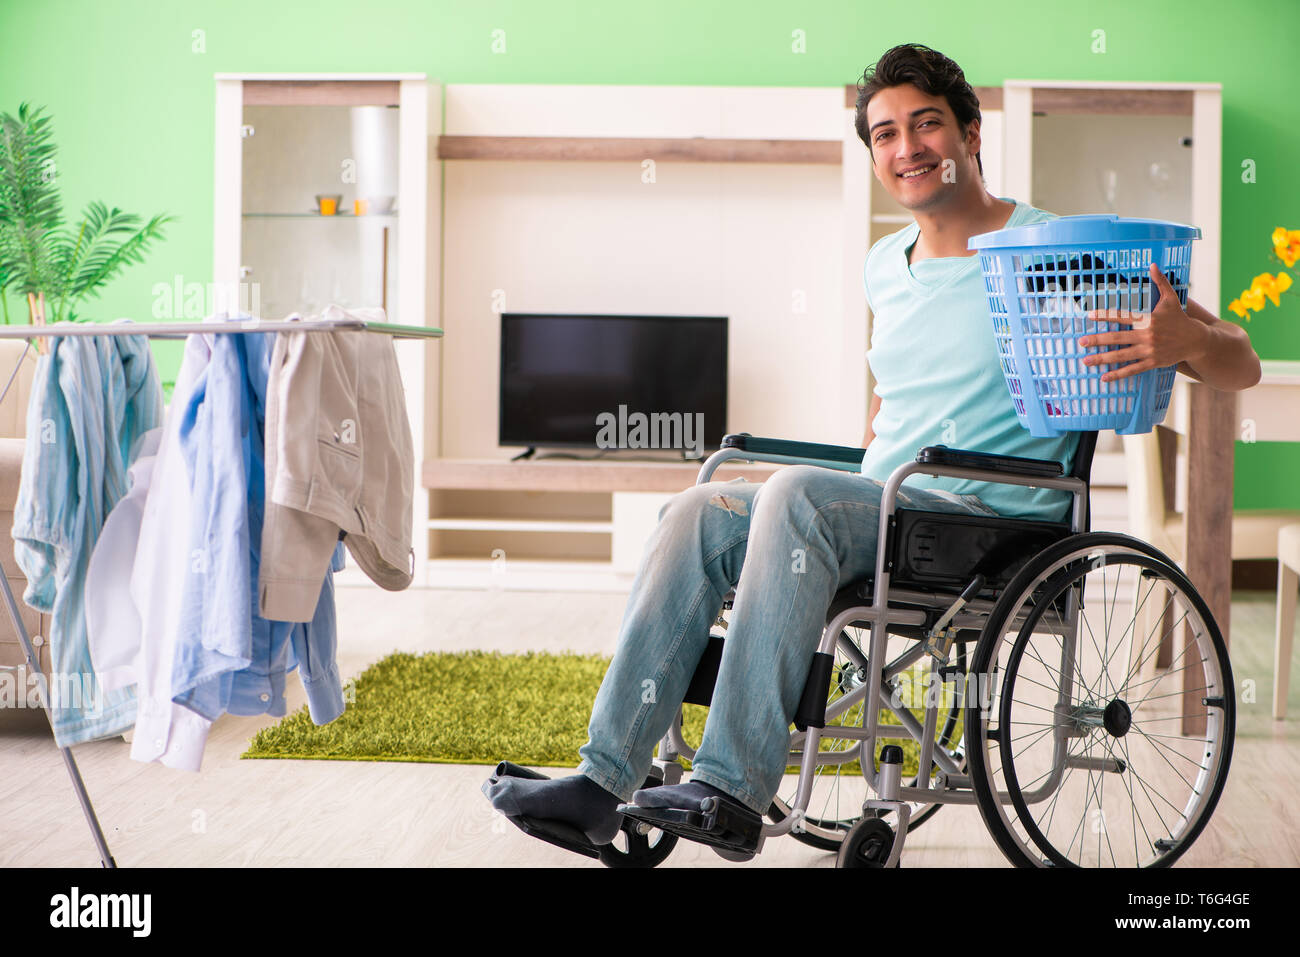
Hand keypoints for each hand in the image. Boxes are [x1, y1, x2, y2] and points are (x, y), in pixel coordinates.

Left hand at [1076, 263, 1209, 381]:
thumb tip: (1152, 264)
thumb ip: (1160, 282)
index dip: (1105, 315)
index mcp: (1148, 319)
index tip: (1090, 316)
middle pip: (1118, 338)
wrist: (1196, 340)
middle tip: (1081, 342)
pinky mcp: (1152, 362)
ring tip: (1086, 361)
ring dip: (1102, 359)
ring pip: (1122, 355)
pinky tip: (1103, 377)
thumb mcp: (1171, 298)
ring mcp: (1149, 350)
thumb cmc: (1179, 318)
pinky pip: (1132, 369)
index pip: (1123, 316)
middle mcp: (1147, 335)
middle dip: (1098, 340)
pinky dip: (1118, 374)